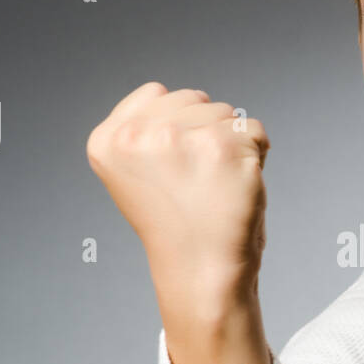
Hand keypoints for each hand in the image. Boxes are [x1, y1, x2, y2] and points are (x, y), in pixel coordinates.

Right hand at [86, 81, 270, 316]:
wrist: (201, 270)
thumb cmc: (178, 222)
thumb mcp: (138, 170)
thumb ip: (148, 128)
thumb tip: (187, 98)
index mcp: (107, 140)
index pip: (158, 93)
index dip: (178, 127)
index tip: (173, 169)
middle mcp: (136, 135)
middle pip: (195, 98)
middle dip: (206, 133)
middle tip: (196, 183)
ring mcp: (178, 139)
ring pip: (226, 113)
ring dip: (231, 146)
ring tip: (213, 187)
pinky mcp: (220, 148)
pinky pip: (254, 130)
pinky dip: (256, 157)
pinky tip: (234, 188)